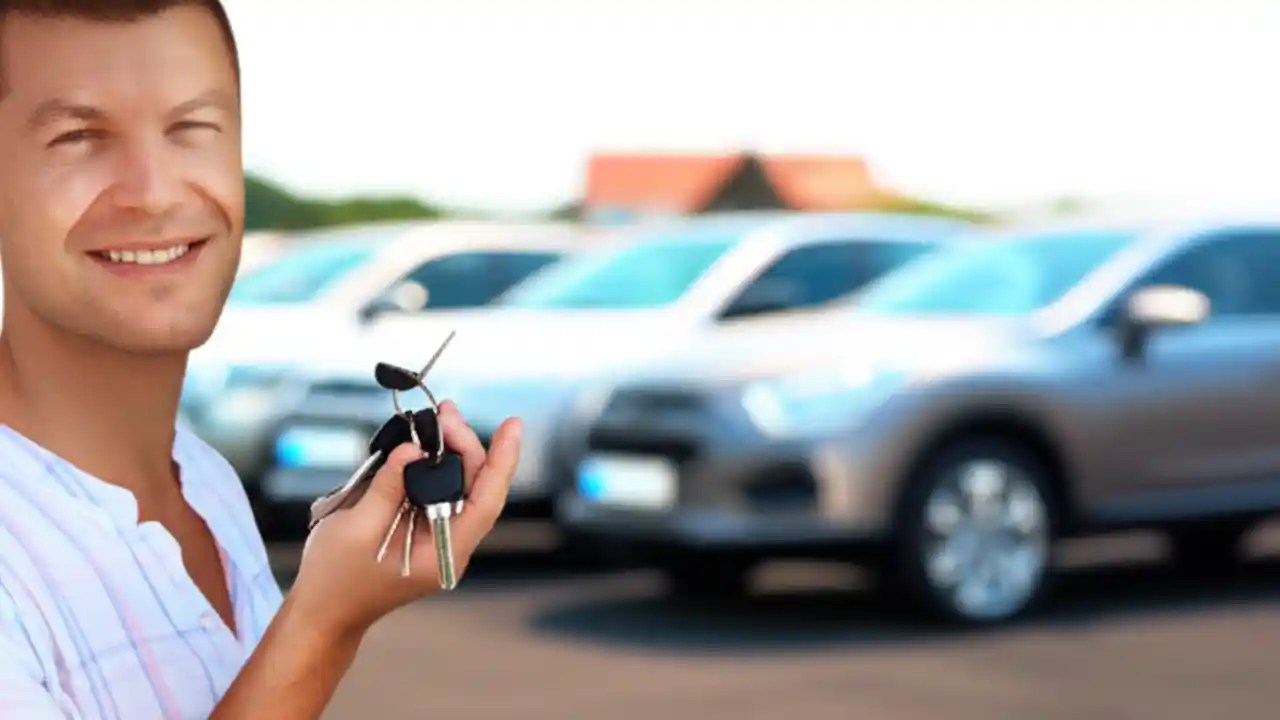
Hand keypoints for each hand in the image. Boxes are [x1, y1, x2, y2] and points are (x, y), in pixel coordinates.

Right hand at [288, 400, 521, 639]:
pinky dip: (432, 465)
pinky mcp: (422, 530)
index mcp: (444, 553)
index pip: (486, 501)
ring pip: (458, 486)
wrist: (322, 613)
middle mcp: (450, 545)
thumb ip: (387, 487)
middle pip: (474, 486)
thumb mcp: (355, 528)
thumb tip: (411, 450)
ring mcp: (438, 538)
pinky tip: (422, 444)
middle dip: (464, 444)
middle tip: (445, 411)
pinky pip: (437, 492)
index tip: (513, 426)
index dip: (502, 461)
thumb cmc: (335, 580)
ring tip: (438, 418)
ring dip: (450, 450)